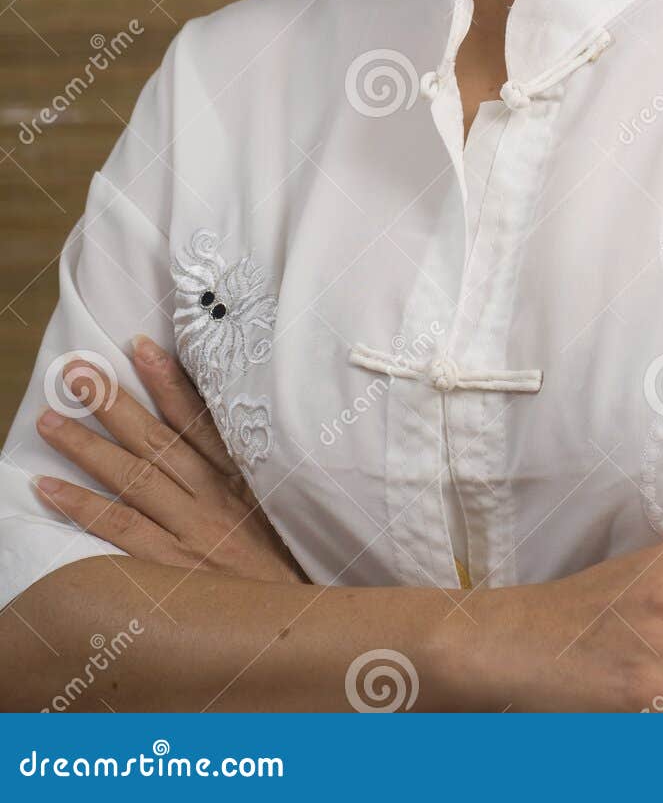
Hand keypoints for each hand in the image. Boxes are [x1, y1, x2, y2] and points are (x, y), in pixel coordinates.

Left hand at [34, 338, 308, 585]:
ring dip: (88, 446)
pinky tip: (49, 488)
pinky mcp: (172, 570)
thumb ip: (254, 481)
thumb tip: (223, 445)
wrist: (302, 627)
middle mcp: (216, 500)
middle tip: (77, 373)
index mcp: (245, 480)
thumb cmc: (290, 572)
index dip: (171, 382)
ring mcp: (192, 534)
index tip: (142, 347)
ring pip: (132, 478)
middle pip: (157, 442)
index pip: (203, 420)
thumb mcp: (285, 514)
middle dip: (115, 403)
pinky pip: (120, 531)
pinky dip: (82, 507)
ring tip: (51, 420)